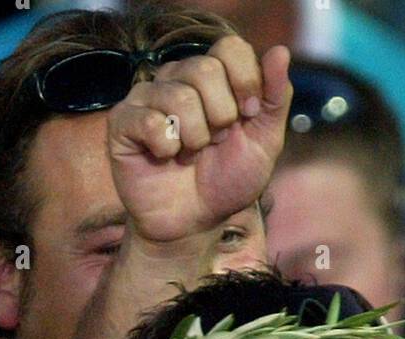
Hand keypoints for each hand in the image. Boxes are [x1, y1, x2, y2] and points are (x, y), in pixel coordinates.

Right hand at [108, 36, 290, 242]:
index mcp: (213, 75)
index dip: (244, 81)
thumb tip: (280, 50)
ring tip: (189, 155)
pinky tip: (165, 157)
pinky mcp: (123, 122)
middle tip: (214, 143)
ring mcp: (147, 97)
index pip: (229, 48)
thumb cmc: (226, 182)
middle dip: (220, 117)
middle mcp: (178, 78)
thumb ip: (276, 97)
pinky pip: (149, 120)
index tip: (247, 117)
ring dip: (194, 138)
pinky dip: (166, 148)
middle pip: (205, 69)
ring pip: (178, 96)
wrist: (193, 223)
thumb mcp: (264, 143)